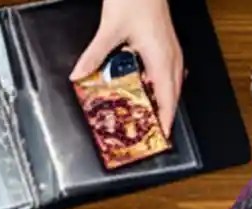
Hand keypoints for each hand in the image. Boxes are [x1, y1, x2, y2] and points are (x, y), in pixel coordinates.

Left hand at [70, 0, 183, 136]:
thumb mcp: (110, 29)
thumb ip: (94, 55)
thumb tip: (79, 74)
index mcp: (161, 57)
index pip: (167, 97)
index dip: (165, 118)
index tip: (160, 136)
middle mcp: (170, 55)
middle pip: (172, 93)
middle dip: (163, 114)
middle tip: (151, 132)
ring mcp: (171, 48)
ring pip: (172, 83)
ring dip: (162, 100)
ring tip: (148, 115)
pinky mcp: (166, 43)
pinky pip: (167, 71)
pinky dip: (160, 84)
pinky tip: (144, 87)